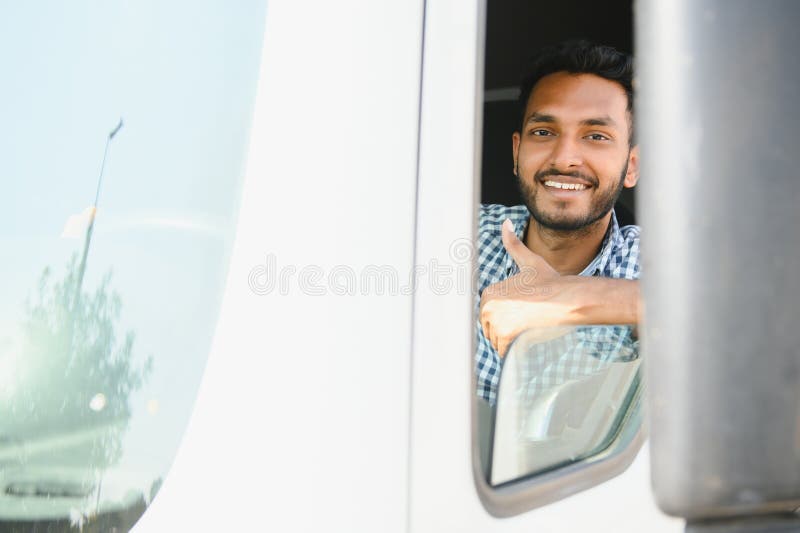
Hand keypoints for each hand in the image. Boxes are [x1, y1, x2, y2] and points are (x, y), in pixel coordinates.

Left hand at [479, 219, 584, 356]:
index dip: (508, 314)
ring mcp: (495, 325)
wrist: (568, 300)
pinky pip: (504, 352)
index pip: (491, 314)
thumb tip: (505, 222)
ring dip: (512, 339)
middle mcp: (487, 309)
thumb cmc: (550, 282)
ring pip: (498, 340)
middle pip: (492, 328)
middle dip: (508, 327)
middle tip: (528, 319)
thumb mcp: (528, 262)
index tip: (524, 309)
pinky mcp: (506, 340)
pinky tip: (528, 337)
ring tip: (530, 326)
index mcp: (488, 294)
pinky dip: (514, 349)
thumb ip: (513, 243)